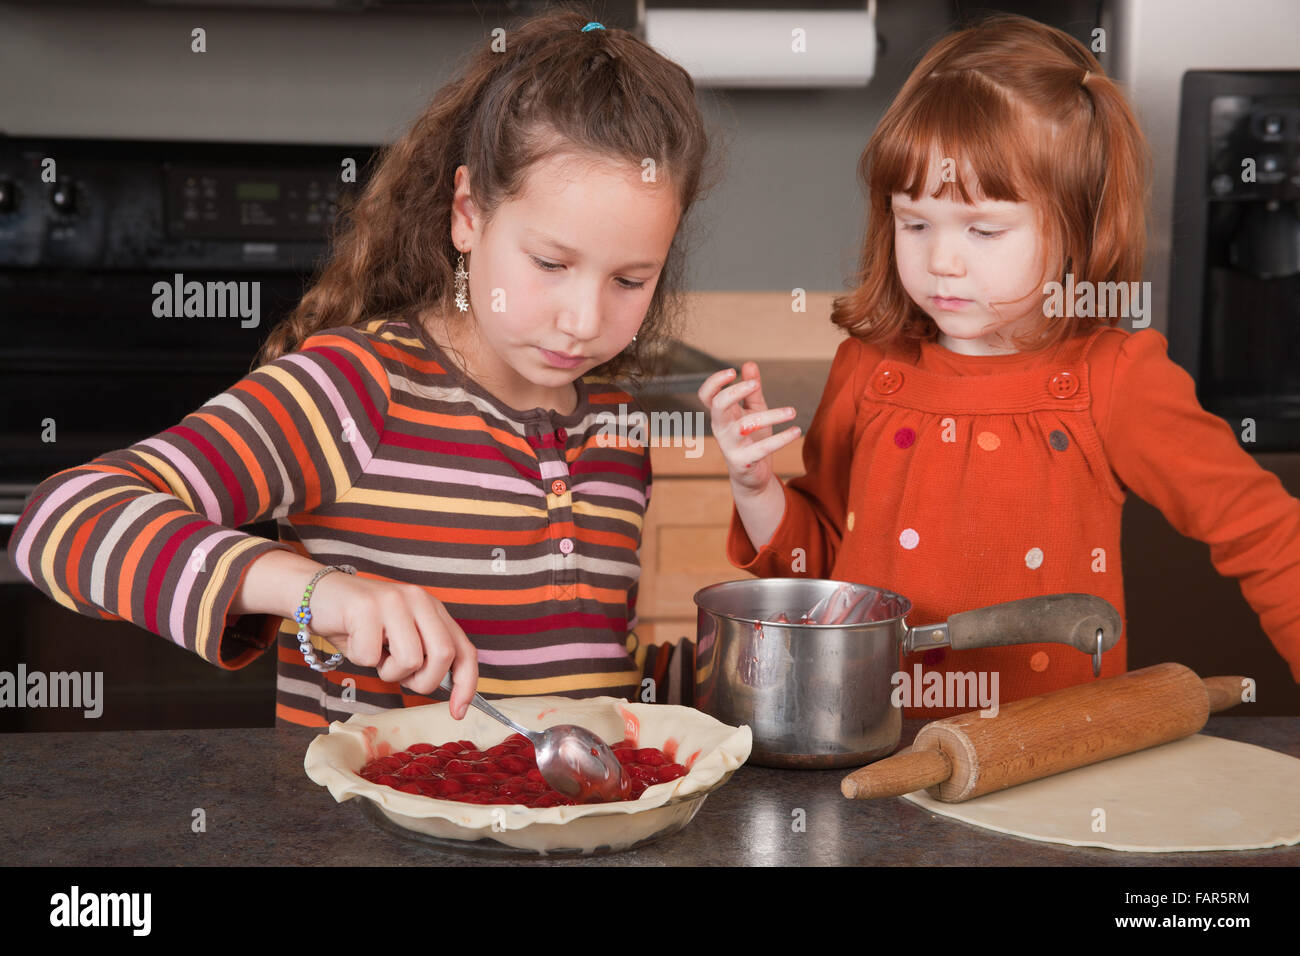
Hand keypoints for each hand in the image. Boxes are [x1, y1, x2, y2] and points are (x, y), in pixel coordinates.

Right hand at [303, 572, 477, 718]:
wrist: (318, 594)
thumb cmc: (360, 624)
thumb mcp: (400, 637)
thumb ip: (425, 654)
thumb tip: (451, 690)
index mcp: (432, 608)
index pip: (464, 650)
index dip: (467, 684)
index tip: (458, 712)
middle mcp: (418, 600)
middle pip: (443, 656)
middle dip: (423, 680)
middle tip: (399, 675)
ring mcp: (393, 601)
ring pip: (410, 659)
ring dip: (387, 670)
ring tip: (374, 652)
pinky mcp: (365, 607)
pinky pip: (371, 656)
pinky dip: (360, 659)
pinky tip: (354, 639)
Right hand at [698, 361, 800, 493]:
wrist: (752, 474)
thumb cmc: (752, 437)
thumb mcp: (753, 410)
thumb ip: (752, 390)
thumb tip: (749, 364)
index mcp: (721, 415)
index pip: (707, 395)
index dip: (714, 382)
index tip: (732, 371)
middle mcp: (721, 429)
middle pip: (718, 405)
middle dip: (736, 392)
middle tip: (756, 385)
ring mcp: (730, 446)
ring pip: (746, 425)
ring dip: (772, 415)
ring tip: (792, 412)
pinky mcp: (743, 461)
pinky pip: (762, 448)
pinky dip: (781, 439)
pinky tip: (796, 431)